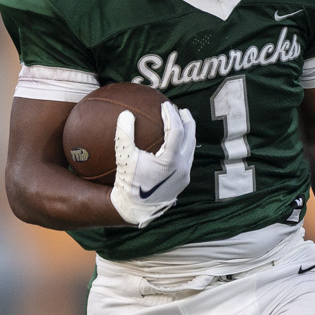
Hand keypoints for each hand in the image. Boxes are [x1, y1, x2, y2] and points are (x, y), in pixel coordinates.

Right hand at [110, 101, 196, 227]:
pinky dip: (184, 147)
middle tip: (182, 110)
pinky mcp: (183, 182)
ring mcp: (184, 175)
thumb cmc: (128, 182)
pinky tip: (176, 144)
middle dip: (187, 121)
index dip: (172, 115)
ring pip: (191, 149)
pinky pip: (187, 159)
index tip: (166, 105)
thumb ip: (124, 135)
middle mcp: (182, 167)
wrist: (135, 208)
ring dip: (188, 134)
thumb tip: (125, 114)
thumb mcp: (123, 158)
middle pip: (190, 137)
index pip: (176, 130)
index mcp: (170, 160)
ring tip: (183, 124)